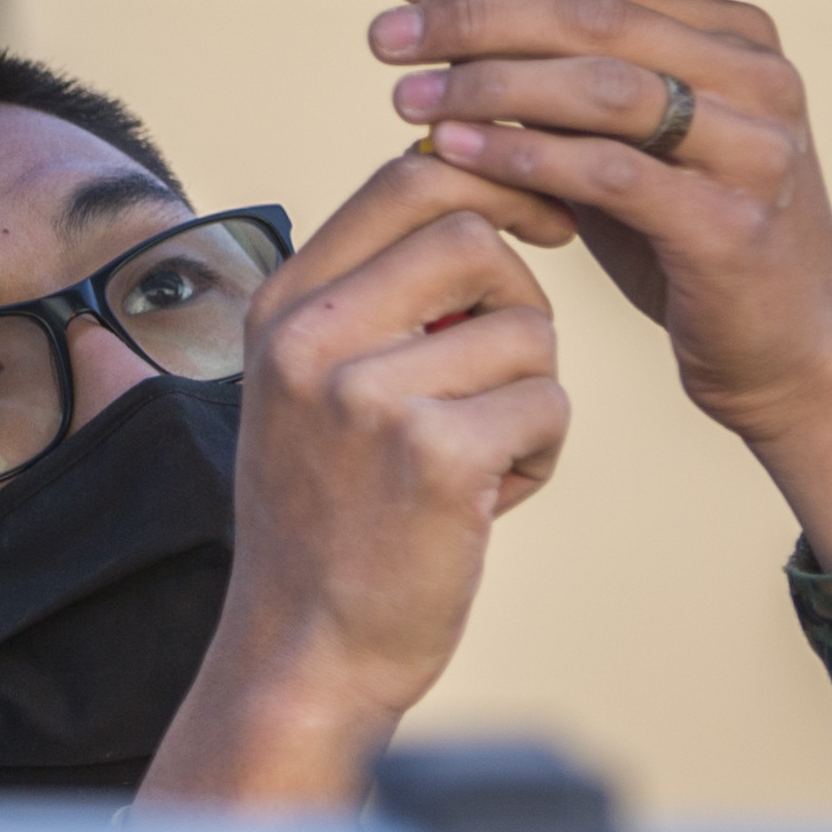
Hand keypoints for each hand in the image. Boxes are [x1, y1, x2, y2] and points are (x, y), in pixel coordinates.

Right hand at [142, 151, 571, 811]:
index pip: (405, 176)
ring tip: (480, 457)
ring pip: (528, 328)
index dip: (494, 176)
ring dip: (531, 393)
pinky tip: (488, 501)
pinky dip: (541, 452)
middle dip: (521, 293)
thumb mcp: (311, 386)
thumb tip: (478, 197)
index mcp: (283, 306)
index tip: (540, 220)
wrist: (302, 655)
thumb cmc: (329, 521)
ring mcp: (368, 393)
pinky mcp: (434, 454)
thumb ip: (369, 297)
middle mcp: (312, 336)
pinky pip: (547, 403)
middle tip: (510, 361)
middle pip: (472, 232)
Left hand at [373, 0, 831, 569]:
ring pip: (604, 85)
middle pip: (595, 17)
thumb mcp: (629, 151)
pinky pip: (611, 173)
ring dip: (491, 83)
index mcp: (735, 39)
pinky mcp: (732, 224)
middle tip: (388, 35)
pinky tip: (458, 148)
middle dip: (478, 17)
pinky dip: (525, 153)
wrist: (789, 358)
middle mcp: (757, 77)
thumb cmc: (694, 250)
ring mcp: (755, 149)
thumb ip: (563, 93)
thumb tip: (447, 41)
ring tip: (409, 95)